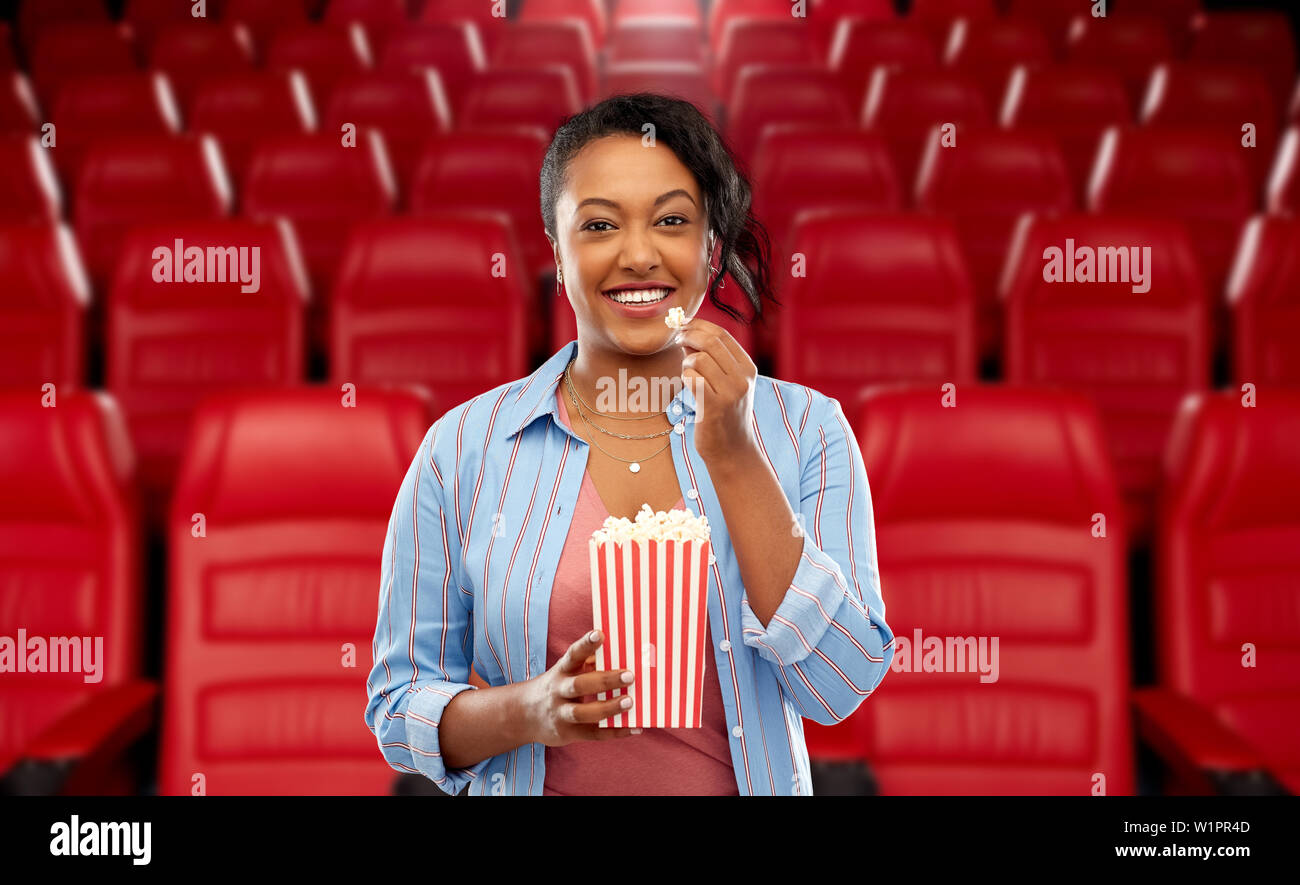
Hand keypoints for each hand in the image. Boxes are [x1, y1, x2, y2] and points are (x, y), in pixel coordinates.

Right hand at [519, 630, 639, 746]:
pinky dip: (615, 732)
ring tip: (629, 702)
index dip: (586, 644)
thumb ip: (588, 663)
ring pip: (583, 713)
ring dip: (608, 708)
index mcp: (561, 671)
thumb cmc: (556, 687)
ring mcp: (561, 714)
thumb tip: (619, 654)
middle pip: (579, 685)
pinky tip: (634, 728)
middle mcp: (558, 691)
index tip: (600, 634)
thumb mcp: (565, 672)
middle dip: (605, 680)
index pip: (573, 655)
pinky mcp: (567, 733)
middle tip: (629, 676)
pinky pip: (593, 734)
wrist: (524, 716)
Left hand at [675, 318, 758, 462]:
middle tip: (677, 340)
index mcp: (748, 368)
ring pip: (699, 359)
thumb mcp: (727, 383)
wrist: (733, 450)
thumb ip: (711, 359)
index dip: (699, 325)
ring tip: (689, 375)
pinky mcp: (715, 406)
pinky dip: (685, 378)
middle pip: (710, 342)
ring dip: (686, 363)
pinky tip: (689, 389)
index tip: (682, 324)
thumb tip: (687, 333)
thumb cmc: (725, 415)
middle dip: (688, 336)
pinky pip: (691, 378)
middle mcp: (743, 378)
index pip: (722, 335)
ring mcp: (731, 392)